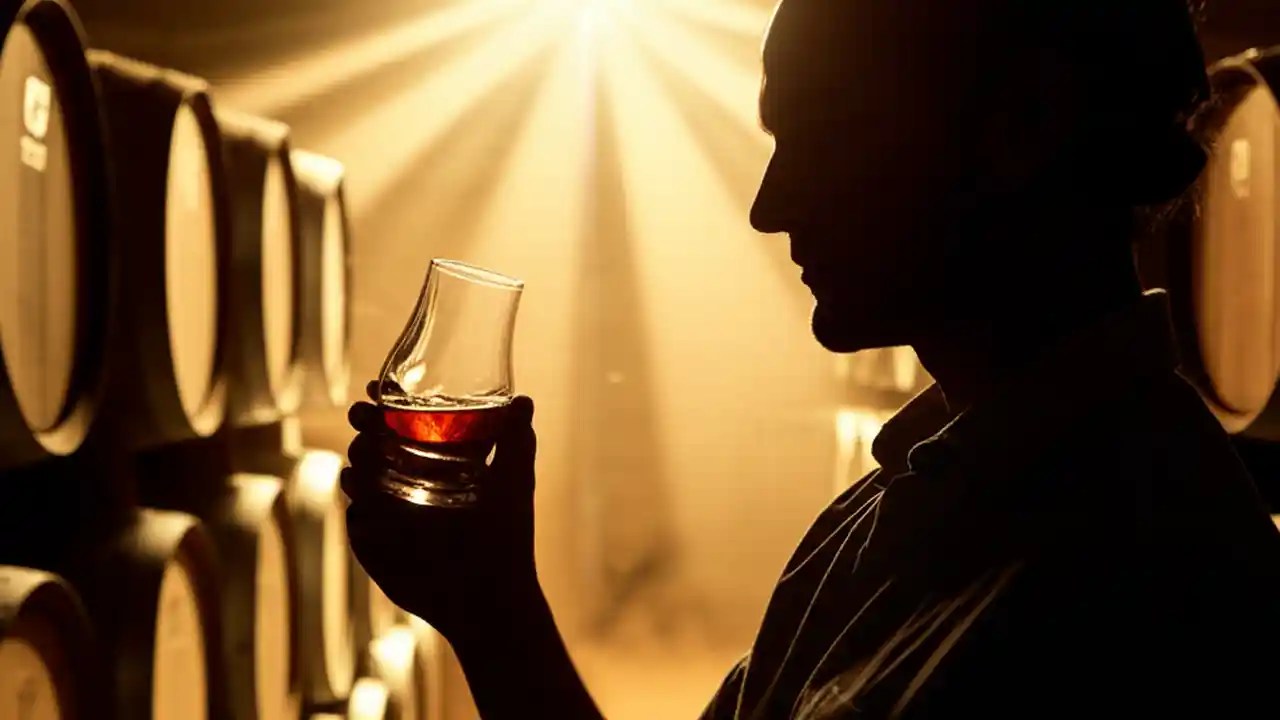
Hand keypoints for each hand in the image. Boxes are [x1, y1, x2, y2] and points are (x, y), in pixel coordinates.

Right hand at [342, 382, 540, 641]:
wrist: (492, 598)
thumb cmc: (508, 538)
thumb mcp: (514, 483)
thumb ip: (517, 441)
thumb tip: (524, 399)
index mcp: (437, 459)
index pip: (401, 421)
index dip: (385, 401)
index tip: (376, 388)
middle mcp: (406, 480)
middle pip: (372, 441)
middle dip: (364, 425)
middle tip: (365, 417)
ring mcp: (387, 511)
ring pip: (358, 474)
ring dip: (357, 459)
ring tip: (365, 452)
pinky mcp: (375, 542)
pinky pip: (356, 517)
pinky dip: (357, 504)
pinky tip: (363, 495)